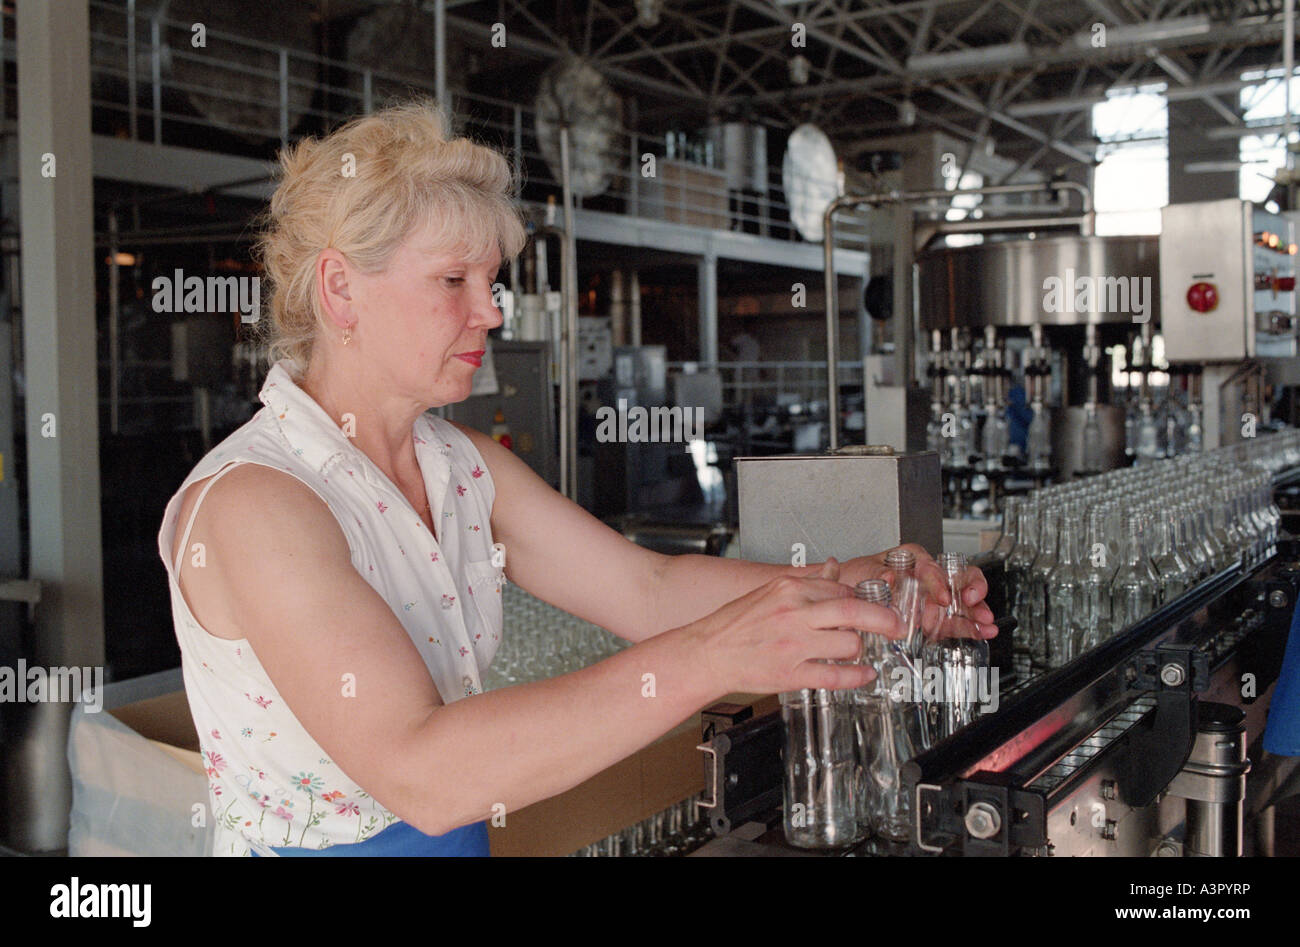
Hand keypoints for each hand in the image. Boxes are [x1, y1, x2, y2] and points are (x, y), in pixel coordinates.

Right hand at [694, 568, 902, 694]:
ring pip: (848, 644)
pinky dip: (857, 677)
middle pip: (854, 612)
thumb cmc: (736, 624)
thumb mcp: (772, 592)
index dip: (863, 601)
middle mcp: (794, 614)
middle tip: (898, 625)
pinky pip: (835, 676)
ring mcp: (794, 645)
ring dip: (860, 649)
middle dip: (884, 619)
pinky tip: (864, 675)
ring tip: (857, 651)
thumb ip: (807, 583)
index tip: (875, 608)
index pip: (841, 590)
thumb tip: (834, 568)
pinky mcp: (791, 674)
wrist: (707, 652)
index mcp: (790, 589)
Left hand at [836, 544, 997, 638]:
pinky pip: (953, 620)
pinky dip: (968, 626)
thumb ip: (876, 574)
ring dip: (976, 612)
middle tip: (974, 602)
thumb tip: (889, 577)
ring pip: (962, 600)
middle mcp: (926, 575)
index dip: (940, 583)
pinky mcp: (931, 616)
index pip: (933, 567)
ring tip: (986, 623)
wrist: (843, 596)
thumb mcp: (862, 572)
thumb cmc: (853, 578)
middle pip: (958, 577)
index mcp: (911, 558)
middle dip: (971, 591)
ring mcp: (931, 596)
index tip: (943, 597)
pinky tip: (981, 631)